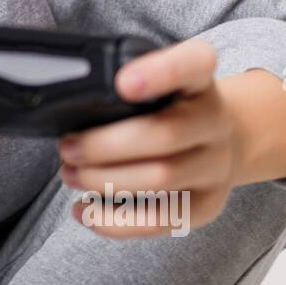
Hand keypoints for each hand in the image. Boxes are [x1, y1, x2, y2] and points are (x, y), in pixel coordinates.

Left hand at [58, 39, 239, 238]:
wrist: (219, 143)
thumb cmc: (168, 108)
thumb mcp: (157, 83)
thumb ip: (123, 85)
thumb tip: (66, 107)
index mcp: (200, 80)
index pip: (195, 64)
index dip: (161, 72)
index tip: (123, 83)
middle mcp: (215, 121)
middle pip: (164, 134)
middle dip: (104, 145)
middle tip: (68, 147)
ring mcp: (215, 166)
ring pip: (160, 179)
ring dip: (103, 181)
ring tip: (71, 174)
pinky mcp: (205, 206)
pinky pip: (159, 220)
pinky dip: (114, 220)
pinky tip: (85, 211)